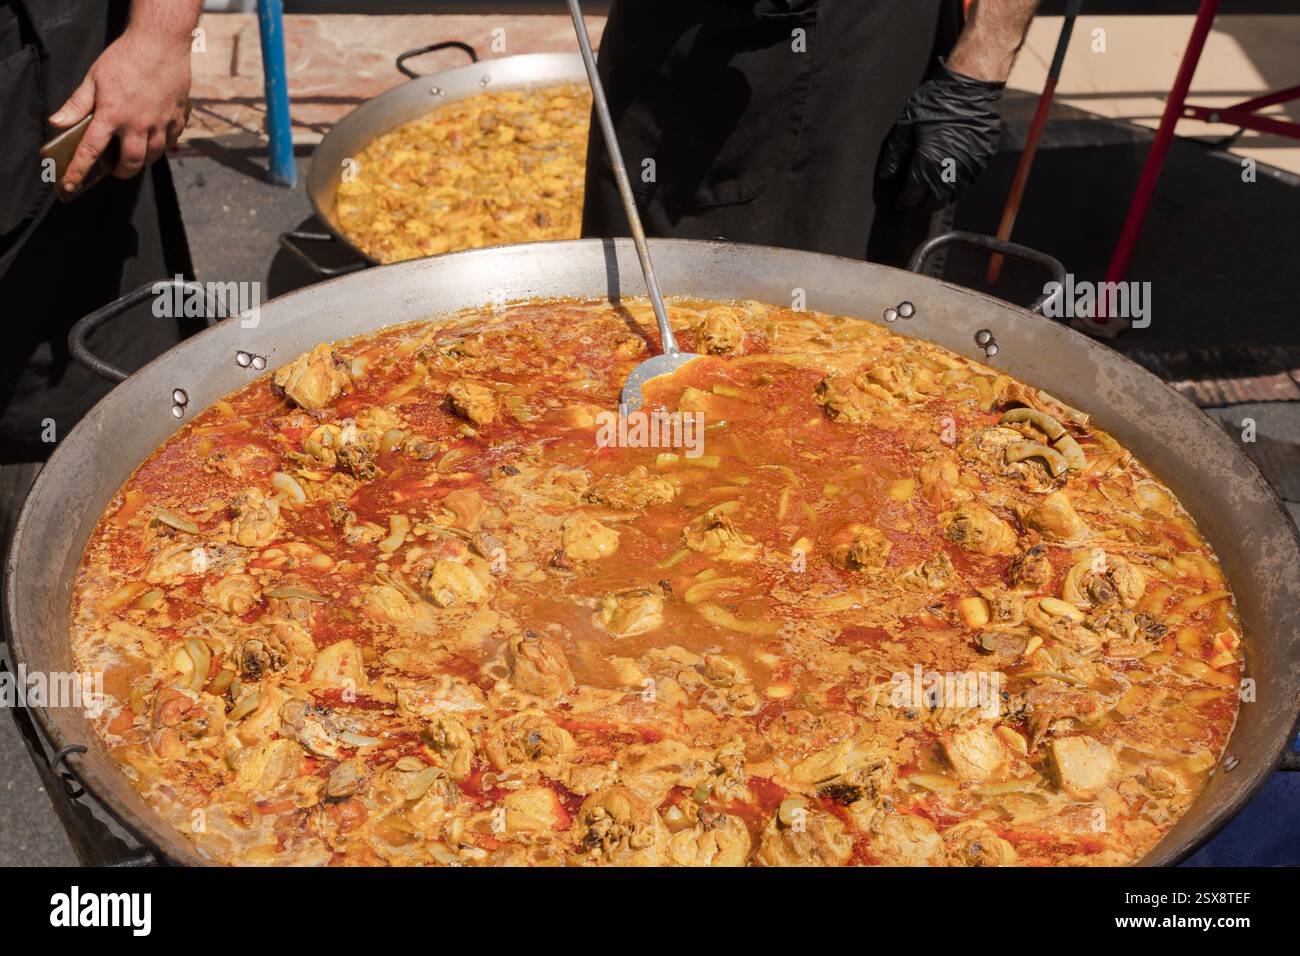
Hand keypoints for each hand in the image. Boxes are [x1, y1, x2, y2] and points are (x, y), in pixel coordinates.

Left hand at [50, 26, 191, 192]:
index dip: (78, 170)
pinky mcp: (177, 118)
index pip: (91, 150)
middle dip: (121, 172)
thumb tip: (58, 122)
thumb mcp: (94, 78)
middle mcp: (137, 124)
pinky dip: (162, 146)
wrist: (160, 43)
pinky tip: (155, 139)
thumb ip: (77, 104)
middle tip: (116, 170)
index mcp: (111, 114)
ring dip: (142, 161)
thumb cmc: (125, 57)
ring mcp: (159, 123)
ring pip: (153, 156)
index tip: (70, 185)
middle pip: (130, 163)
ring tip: (136, 155)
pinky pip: (170, 142)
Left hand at [877, 59, 1004, 210]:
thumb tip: (886, 175)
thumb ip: (895, 153)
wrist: (969, 88)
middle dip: (921, 205)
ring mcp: (969, 168)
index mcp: (927, 164)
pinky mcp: (983, 161)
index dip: (903, 201)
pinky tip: (947, 179)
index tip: (899, 202)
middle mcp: (949, 172)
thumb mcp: (906, 125)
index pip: (912, 195)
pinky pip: (967, 183)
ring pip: (952, 196)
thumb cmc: (934, 102)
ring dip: (939, 197)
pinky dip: (955, 186)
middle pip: (933, 203)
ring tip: (929, 192)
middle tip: (913, 201)